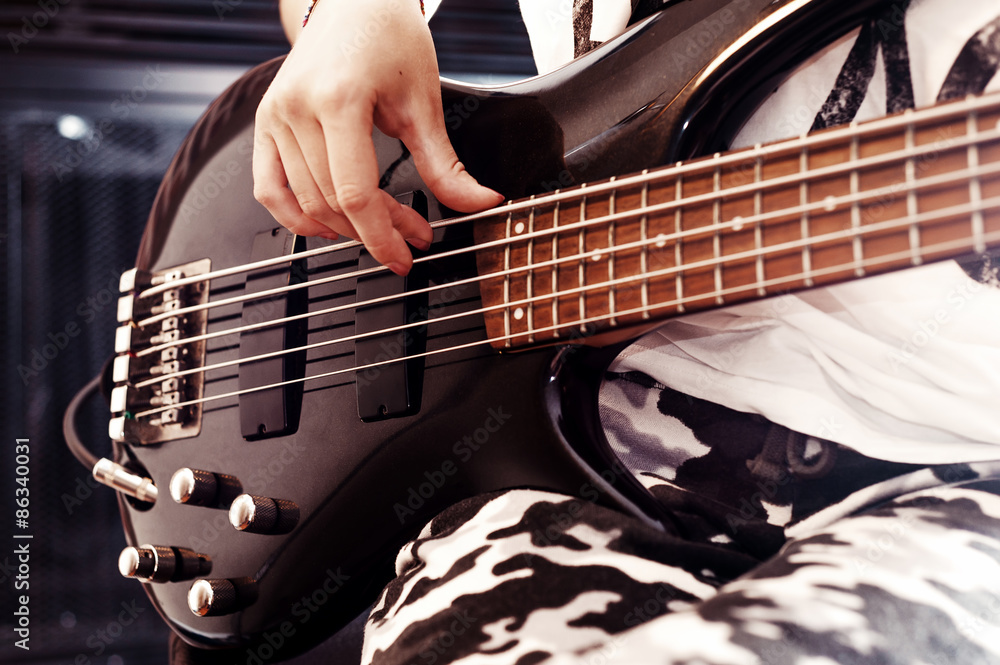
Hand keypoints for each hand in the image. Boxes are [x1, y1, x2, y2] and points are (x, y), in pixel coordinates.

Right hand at [253, 0, 503, 274]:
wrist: (354, 0)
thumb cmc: (388, 36)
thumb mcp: (424, 101)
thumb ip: (445, 163)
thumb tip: (477, 203)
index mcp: (338, 100)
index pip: (355, 193)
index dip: (382, 235)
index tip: (405, 255)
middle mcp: (297, 109)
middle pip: (332, 202)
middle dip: (376, 230)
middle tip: (412, 236)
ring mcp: (275, 116)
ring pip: (304, 201)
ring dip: (345, 227)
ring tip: (382, 227)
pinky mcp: (266, 122)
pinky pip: (268, 187)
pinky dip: (294, 216)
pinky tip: (327, 226)